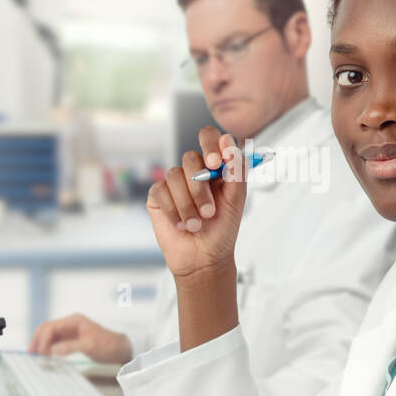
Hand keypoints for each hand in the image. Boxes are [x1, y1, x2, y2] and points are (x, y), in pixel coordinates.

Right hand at [28, 313, 131, 363]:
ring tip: (35, 358)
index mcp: (73, 321)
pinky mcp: (70, 340)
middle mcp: (69, 324)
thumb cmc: (108, 345)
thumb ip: (70, 347)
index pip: (51, 327)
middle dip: (37, 341)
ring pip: (49, 336)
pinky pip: (55, 342)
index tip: (40, 353)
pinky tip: (45, 358)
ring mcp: (69, 332)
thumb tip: (53, 350)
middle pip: (46, 329)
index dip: (43, 339)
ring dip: (41, 345)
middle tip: (31, 355)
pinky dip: (48, 349)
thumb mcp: (90, 346)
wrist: (120, 348)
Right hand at [146, 126, 247, 281]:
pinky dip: (174, 211)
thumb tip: (228, 141)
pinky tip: (181, 224)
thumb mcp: (236, 200)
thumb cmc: (222, 230)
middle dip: (200, 188)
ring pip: (175, 176)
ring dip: (188, 205)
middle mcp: (194, 171)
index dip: (210, 145)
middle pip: (190, 157)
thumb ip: (236, 170)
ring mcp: (174, 183)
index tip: (215, 163)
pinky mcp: (158, 196)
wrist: (204, 258)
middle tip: (209, 212)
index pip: (209, 137)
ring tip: (196, 224)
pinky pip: (161, 191)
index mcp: (215, 167)